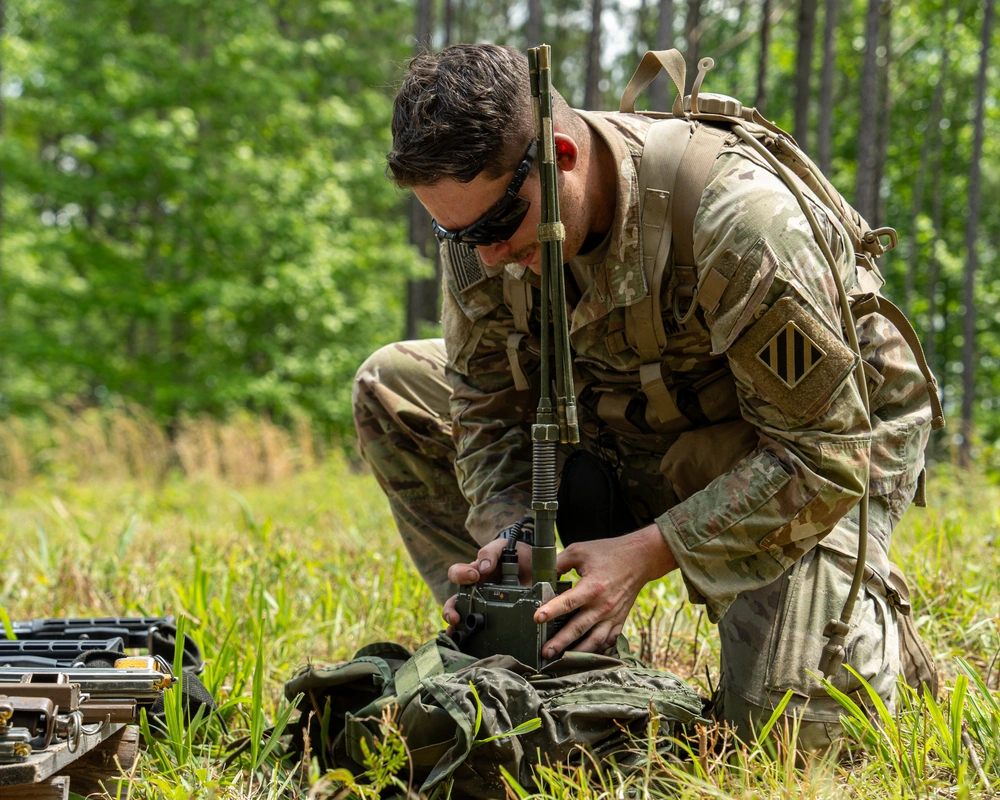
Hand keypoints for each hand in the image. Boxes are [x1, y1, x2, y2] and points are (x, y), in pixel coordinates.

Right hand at [441, 539, 532, 630]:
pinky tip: (469, 644)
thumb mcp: (503, 548)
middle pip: (454, 603)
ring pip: (464, 619)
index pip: (457, 574)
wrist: (536, 568)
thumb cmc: (515, 556)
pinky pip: (483, 630)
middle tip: (456, 616)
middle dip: (450, 610)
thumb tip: (483, 567)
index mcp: (474, 574)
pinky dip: (474, 637)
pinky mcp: (497, 618)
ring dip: (457, 627)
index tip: (474, 575)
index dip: (461, 575)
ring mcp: (485, 606)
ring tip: (458, 631)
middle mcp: (475, 592)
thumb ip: (491, 552)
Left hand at [533, 524, 676, 658]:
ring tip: (561, 659)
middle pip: (578, 628)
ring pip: (594, 640)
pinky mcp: (619, 621)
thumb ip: (559, 563)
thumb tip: (542, 575)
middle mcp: (603, 605)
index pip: (569, 601)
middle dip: (560, 642)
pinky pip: (607, 641)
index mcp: (593, 586)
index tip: (537, 618)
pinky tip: (583, 655)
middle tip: (545, 652)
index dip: (552, 610)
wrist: (639, 559)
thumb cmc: (609, 553)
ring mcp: (612, 616)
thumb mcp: (580, 551)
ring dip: (577, 652)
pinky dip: (595, 650)